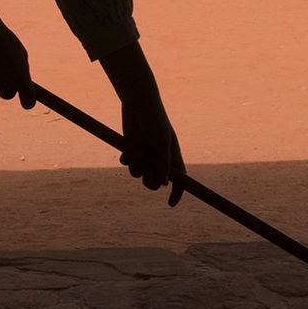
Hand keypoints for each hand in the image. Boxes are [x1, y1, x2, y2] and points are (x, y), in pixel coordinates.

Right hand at [0, 0, 36, 109]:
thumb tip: (22, 80)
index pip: (28, 100)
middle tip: (6, 74)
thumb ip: (22, 69)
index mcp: (21, 77)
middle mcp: (6, 83)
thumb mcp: (20, 53)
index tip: (27, 102)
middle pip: (8, 95)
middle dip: (7, 88)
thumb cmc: (5, 40)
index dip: (28, 102)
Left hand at [100, 41, 186, 205]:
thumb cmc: (154, 121)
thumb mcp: (161, 143)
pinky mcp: (132, 151)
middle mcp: (159, 158)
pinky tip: (128, 147)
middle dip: (149, 180)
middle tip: (147, 168)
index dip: (177, 193)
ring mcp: (145, 156)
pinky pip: (128, 165)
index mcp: (172, 156)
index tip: (170, 204)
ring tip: (138, 151)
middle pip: (154, 182)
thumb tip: (163, 184)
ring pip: (139, 175)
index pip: (179, 180)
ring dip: (137, 166)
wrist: (137, 104)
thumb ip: (163, 163)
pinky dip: (128, 159)